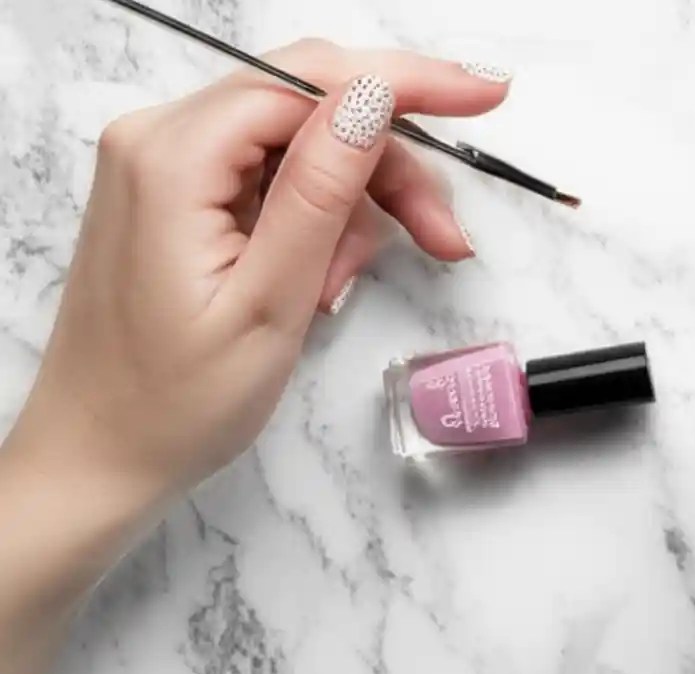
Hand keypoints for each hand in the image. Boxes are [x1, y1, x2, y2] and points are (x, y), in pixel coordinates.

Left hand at [1, 40, 511, 561]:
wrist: (98, 458)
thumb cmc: (173, 404)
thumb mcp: (269, 302)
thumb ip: (321, 190)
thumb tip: (374, 96)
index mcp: (172, 159)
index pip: (308, 80)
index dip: (404, 83)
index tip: (483, 97)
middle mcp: (160, 140)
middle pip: (311, 108)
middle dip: (388, 164)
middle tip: (445, 234)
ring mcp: (166, 165)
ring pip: (301, 144)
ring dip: (352, 207)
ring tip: (345, 288)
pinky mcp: (178, 193)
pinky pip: (273, 177)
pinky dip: (316, 221)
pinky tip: (320, 280)